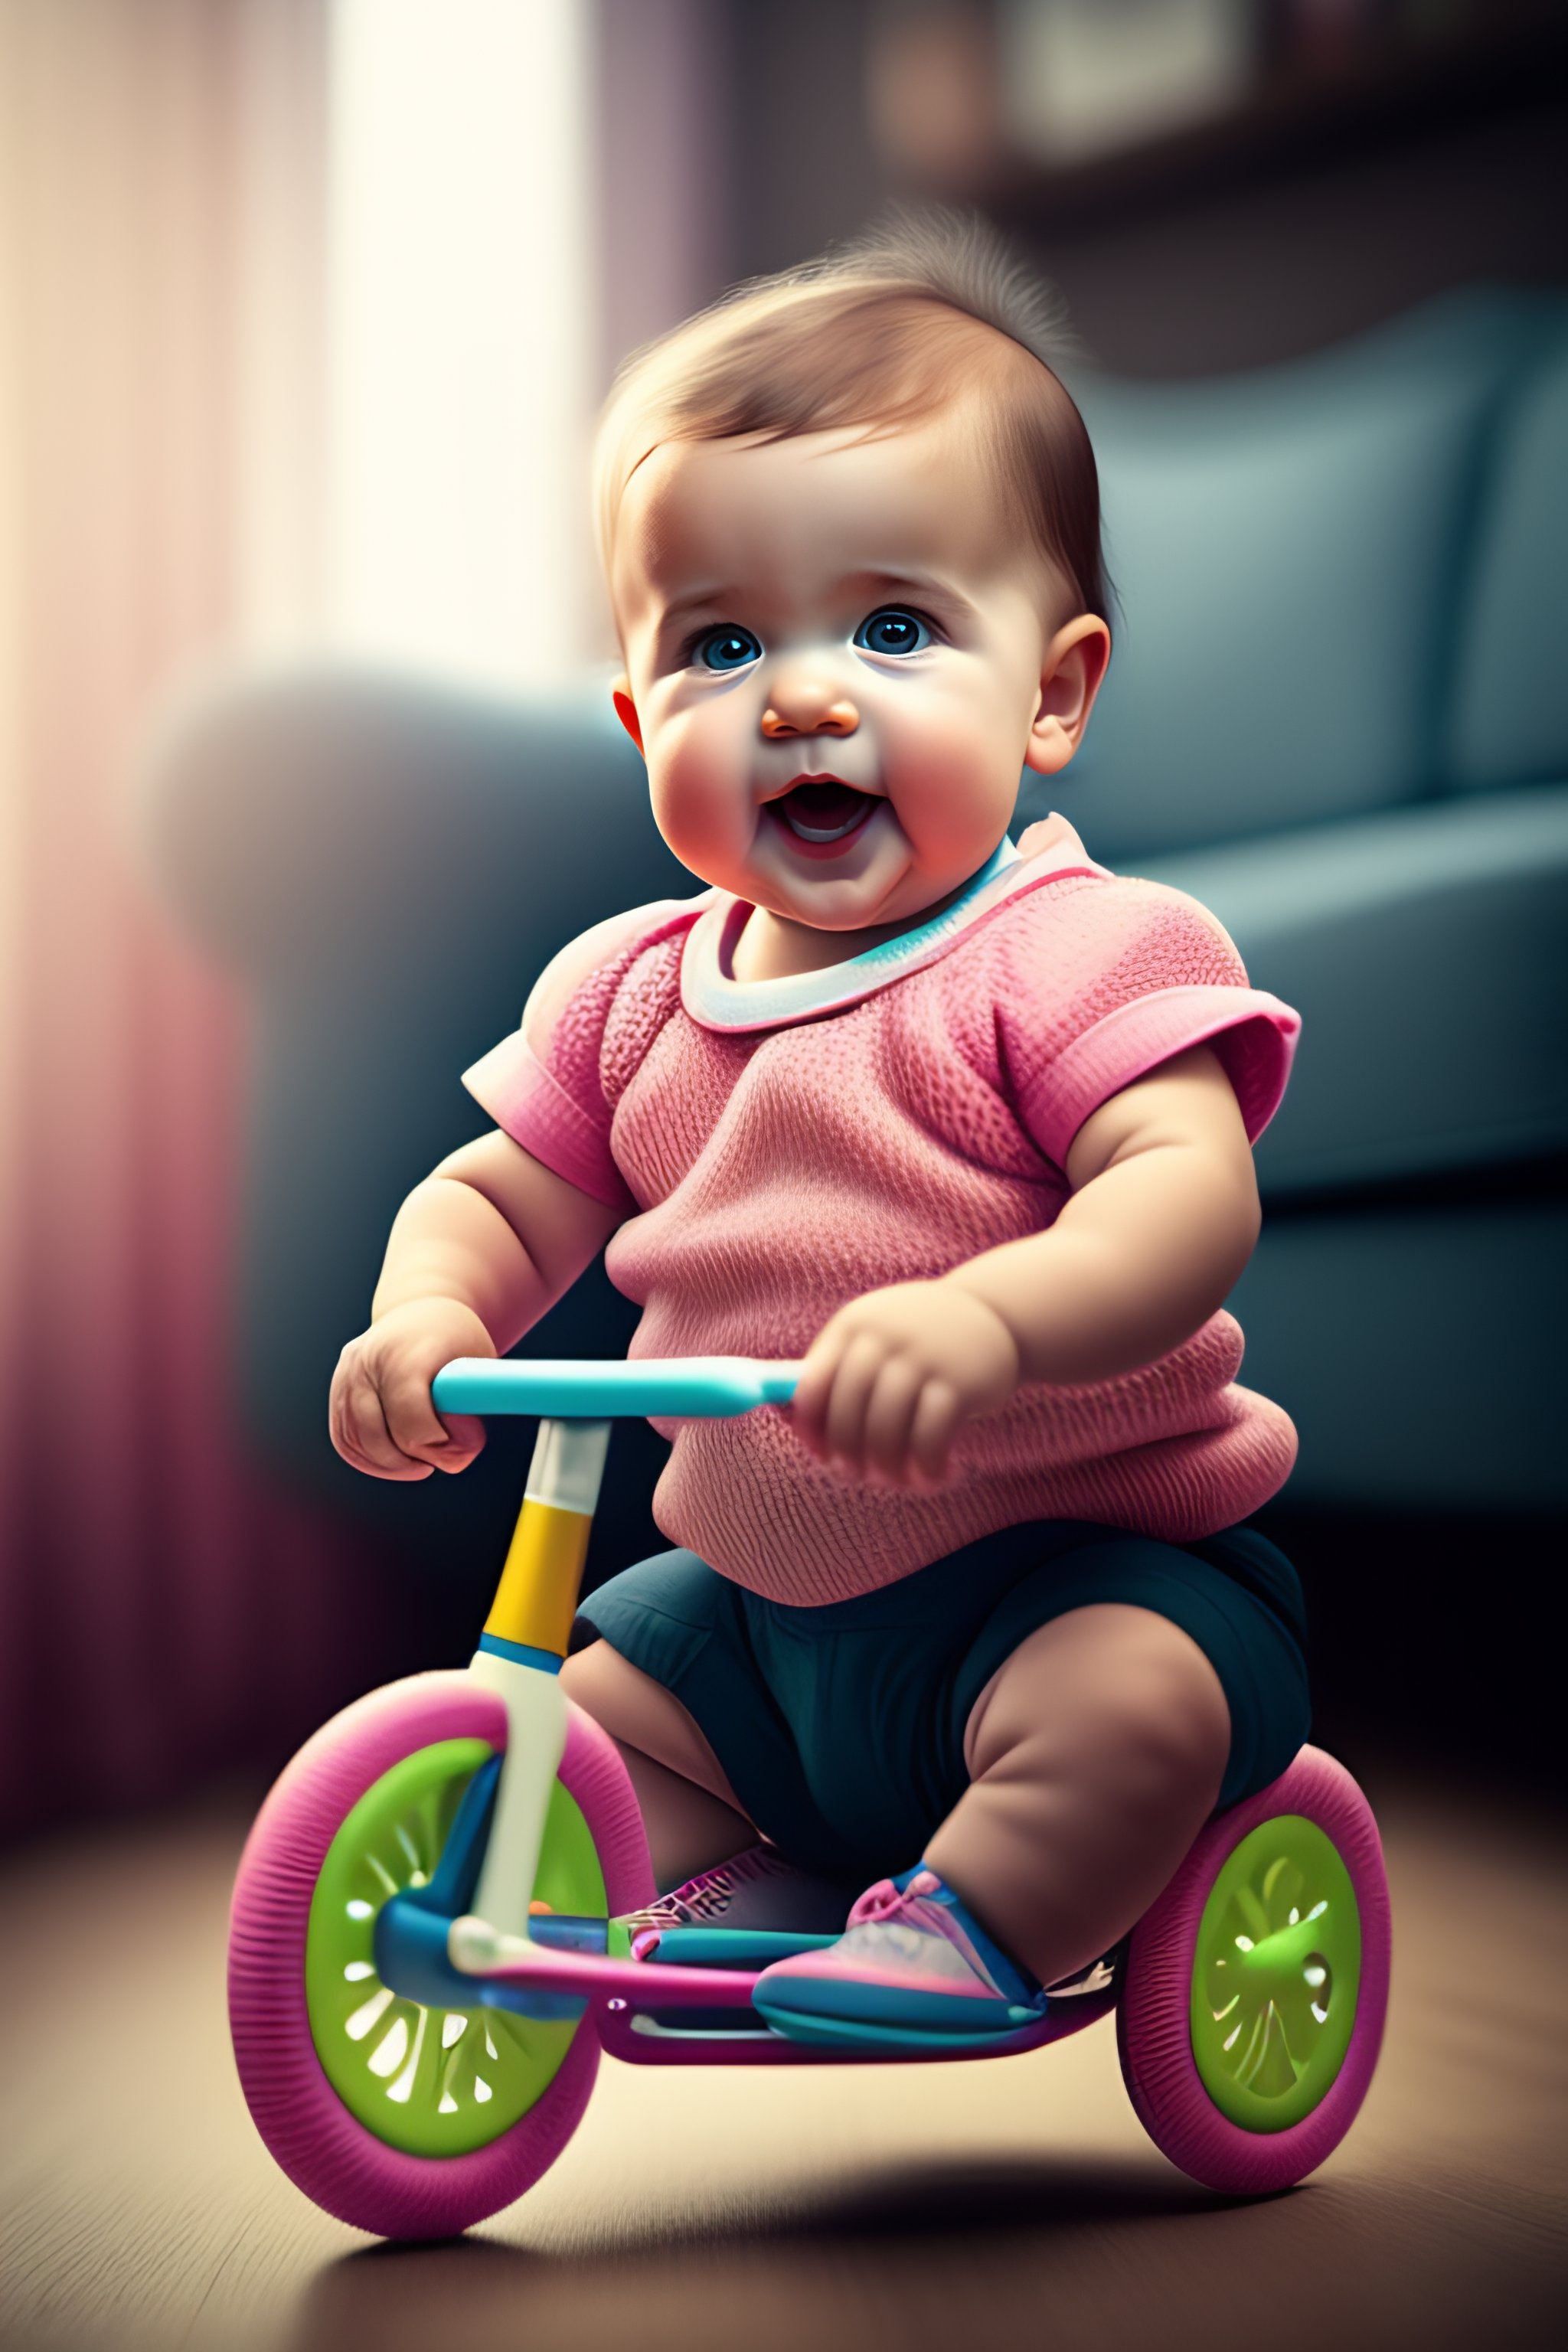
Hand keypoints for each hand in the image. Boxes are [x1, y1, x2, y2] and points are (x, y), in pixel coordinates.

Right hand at [329, 1298, 493, 1480]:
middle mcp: (367, 1358)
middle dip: (407, 1458)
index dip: (433, 1438)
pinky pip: (344, 1439)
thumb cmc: (456, 1342)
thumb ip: (472, 1413)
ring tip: (416, 1464)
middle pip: (376, 1433)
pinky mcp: (336, 1390)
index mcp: (405, 1349)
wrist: (422, 1314)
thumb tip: (450, 1461)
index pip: (408, 1410)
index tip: (452, 1440)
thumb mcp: (479, 1367)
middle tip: (431, 1464)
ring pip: (355, 1440)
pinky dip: (368, 1460)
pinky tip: (394, 1462)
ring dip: (387, 1465)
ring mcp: (346, 1374)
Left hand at [790, 1280, 1021, 1487]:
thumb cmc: (921, 1339)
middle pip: (847, 1415)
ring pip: (885, 1432)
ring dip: (887, 1468)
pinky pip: (929, 1439)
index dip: (811, 1429)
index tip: (822, 1455)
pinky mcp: (960, 1382)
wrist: (998, 1313)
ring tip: (897, 1480)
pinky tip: (934, 1475)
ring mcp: (923, 1358)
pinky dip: (926, 1467)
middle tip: (860, 1475)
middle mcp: (885, 1337)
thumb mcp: (878, 1338)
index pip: (813, 1385)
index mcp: (854, 1324)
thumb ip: (838, 1370)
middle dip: (849, 1455)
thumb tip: (785, 1418)